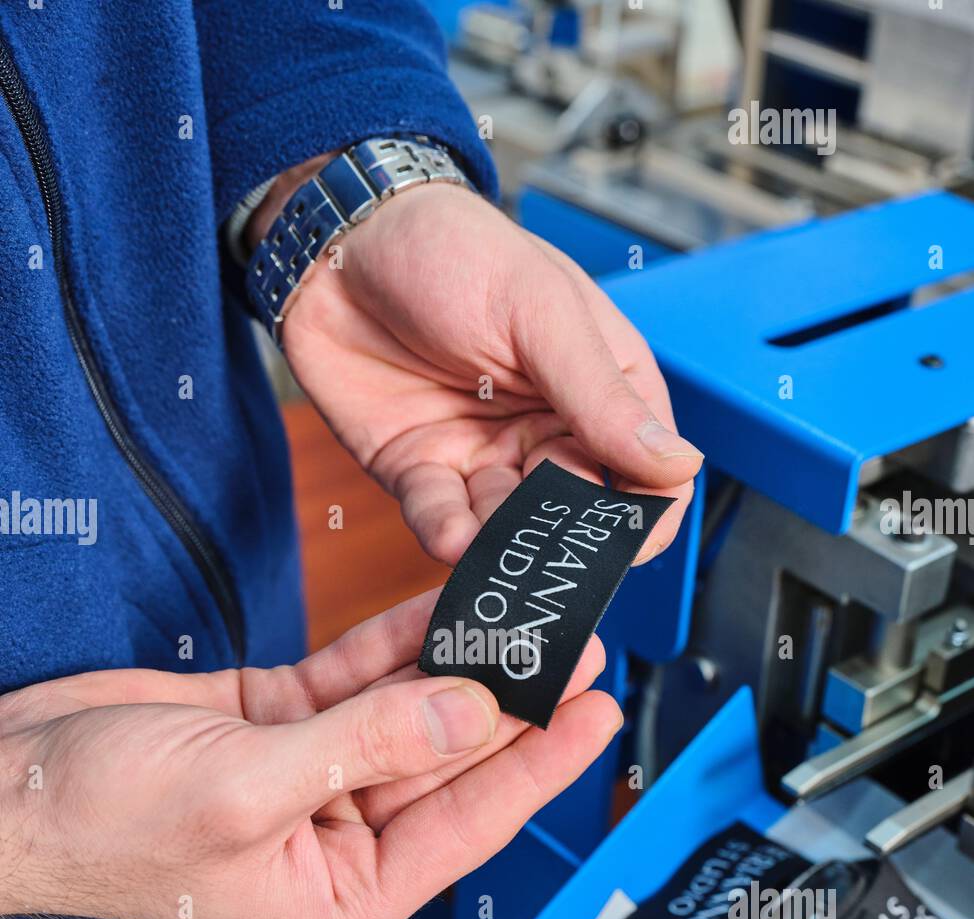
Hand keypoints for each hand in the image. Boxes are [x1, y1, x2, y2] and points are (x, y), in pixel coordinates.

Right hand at [0, 592, 617, 918]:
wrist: (7, 781)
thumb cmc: (101, 826)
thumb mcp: (248, 788)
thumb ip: (369, 746)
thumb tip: (470, 716)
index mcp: (342, 893)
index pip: (468, 825)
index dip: (538, 765)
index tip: (595, 715)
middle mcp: (337, 839)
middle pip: (446, 760)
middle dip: (510, 702)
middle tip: (574, 645)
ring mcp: (311, 775)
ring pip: (407, 711)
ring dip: (462, 664)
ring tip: (530, 617)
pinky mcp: (279, 722)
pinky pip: (358, 679)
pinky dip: (398, 642)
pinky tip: (447, 608)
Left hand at [274, 181, 702, 565]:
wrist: (341, 241)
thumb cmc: (451, 249)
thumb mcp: (540, 313)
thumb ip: (603, 396)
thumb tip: (679, 463)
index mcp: (601, 387)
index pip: (647, 473)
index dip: (644, 516)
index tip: (627, 544)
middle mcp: (549, 430)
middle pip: (578, 513)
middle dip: (564, 538)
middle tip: (548, 552)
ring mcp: (486, 455)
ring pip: (510, 527)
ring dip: (505, 543)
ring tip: (493, 544)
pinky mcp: (423, 470)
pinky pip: (444, 520)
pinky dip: (450, 537)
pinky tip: (454, 540)